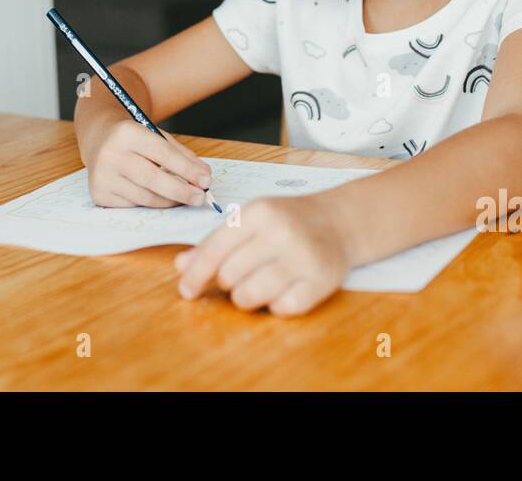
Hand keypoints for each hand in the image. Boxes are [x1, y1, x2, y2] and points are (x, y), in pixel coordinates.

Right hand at [77, 118, 212, 208]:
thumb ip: (181, 155)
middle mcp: (111, 154)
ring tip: (185, 198)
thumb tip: (203, 176)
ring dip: (170, 201)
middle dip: (180, 190)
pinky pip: (133, 205)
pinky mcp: (99, 194)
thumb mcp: (156, 137)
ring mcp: (102, 176)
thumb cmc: (134, 140)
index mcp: (127, 133)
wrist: (99, 139)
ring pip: (144, 196)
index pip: (162, 153)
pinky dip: (151, 204)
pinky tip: (161, 199)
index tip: (206, 180)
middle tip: (200, 198)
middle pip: (151, 178)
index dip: (186, 169)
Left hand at [173, 194, 351, 315]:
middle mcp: (281, 232)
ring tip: (257, 285)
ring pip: (249, 296)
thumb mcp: (251, 220)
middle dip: (226, 282)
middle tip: (241, 275)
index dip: (195, 275)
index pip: (214, 250)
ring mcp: (303, 258)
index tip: (186, 291)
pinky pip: (281, 309)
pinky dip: (276, 306)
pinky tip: (282, 291)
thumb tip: (181, 266)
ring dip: (246, 298)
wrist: (340, 222)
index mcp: (258, 213)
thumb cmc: (287, 221)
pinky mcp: (322, 281)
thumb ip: (215, 242)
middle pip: (228, 276)